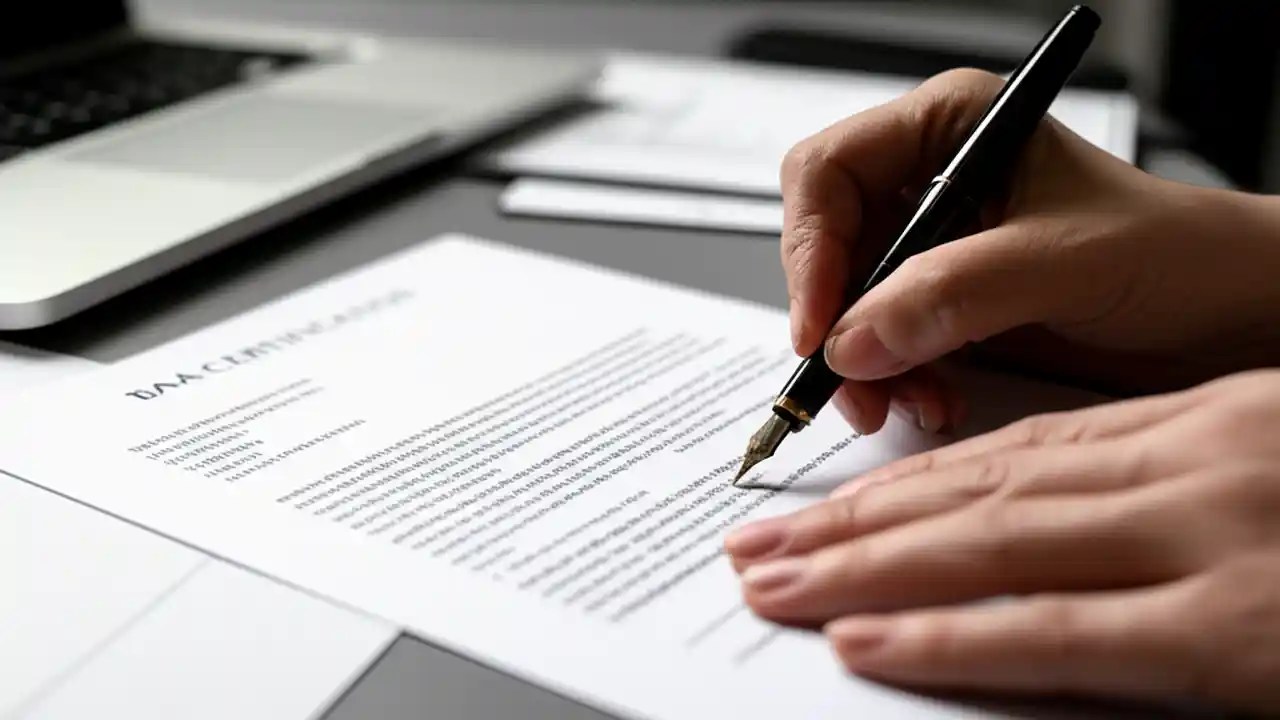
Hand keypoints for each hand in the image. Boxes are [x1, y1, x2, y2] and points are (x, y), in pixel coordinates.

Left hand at [725, 369, 1279, 714]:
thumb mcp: (1275, 469)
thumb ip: (1171, 486)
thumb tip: (1063, 519)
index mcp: (1204, 422)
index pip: (1021, 448)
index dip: (907, 480)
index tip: (832, 502)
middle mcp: (1193, 464)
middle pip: (980, 487)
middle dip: (855, 520)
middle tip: (761, 543)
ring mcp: (1210, 538)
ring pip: (991, 543)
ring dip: (865, 567)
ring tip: (775, 583)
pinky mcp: (1232, 626)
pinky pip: (1055, 630)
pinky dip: (948, 636)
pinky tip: (863, 641)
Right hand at [780, 68, 1279, 434]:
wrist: (1227, 319)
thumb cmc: (1178, 255)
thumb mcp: (1068, 261)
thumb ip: (957, 290)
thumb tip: (853, 336)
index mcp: (951, 129)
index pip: (829, 173)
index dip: (811, 248)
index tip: (821, 326)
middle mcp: (930, 182)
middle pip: (827, 246)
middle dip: (835, 321)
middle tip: (852, 381)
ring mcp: (933, 248)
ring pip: (846, 304)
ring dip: (864, 364)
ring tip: (906, 400)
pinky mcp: (942, 305)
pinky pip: (879, 344)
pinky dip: (893, 381)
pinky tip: (933, 398)